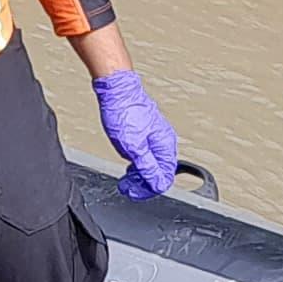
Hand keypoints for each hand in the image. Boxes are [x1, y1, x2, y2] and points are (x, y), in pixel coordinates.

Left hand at [91, 69, 177, 201]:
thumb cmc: (124, 111)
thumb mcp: (134, 147)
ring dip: (139, 173)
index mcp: (165, 146)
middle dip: (142, 183)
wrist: (117, 89)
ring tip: (125, 177)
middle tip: (126, 186)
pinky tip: (129, 162)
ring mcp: (156, 135)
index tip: (133, 192)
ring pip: (153, 163)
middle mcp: (164, 141)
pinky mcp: (147, 130)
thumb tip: (157, 183)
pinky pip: (147, 153)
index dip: (147, 189)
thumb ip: (147, 168)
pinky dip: (138, 162)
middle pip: (159, 172)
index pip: (164, 178)